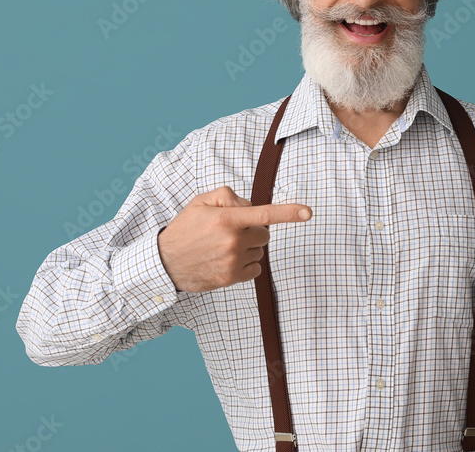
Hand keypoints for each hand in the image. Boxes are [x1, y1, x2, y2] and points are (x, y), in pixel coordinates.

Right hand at [157, 186, 311, 292]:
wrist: (165, 262)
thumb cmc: (185, 229)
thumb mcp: (201, 202)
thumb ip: (228, 196)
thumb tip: (249, 205)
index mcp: (226, 219)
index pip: (264, 214)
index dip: (289, 212)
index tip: (308, 213)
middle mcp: (232, 241)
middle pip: (265, 234)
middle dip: (254, 230)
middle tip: (232, 231)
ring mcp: (233, 262)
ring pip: (260, 251)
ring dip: (249, 247)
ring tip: (224, 246)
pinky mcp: (231, 278)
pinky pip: (256, 269)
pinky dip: (247, 264)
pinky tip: (228, 260)